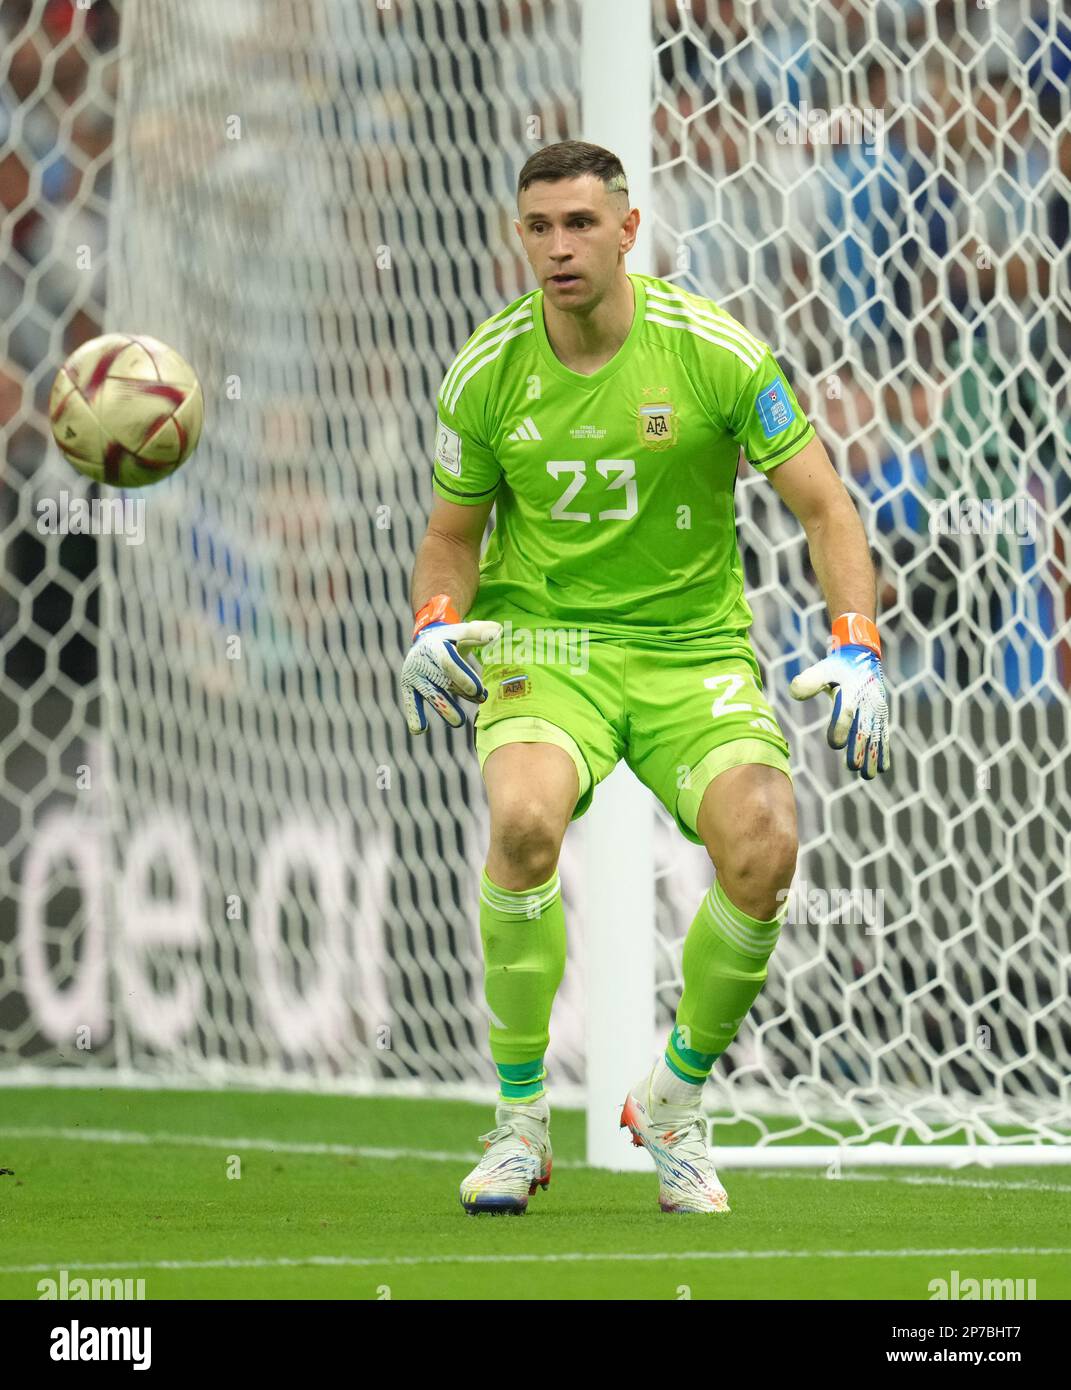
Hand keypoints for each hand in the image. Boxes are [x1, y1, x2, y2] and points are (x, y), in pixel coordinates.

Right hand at [402, 596, 501, 733]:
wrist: (425, 641)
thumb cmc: (451, 639)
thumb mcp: (463, 631)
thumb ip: (480, 632)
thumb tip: (496, 633)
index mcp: (436, 646)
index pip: (449, 663)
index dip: (463, 677)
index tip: (478, 691)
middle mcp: (422, 661)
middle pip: (443, 681)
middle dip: (462, 692)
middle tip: (481, 699)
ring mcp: (414, 675)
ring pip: (431, 695)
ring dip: (445, 709)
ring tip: (458, 722)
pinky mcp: (408, 687)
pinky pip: (411, 702)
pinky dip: (414, 715)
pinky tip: (420, 730)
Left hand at [790, 614, 889, 779]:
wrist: (862, 657)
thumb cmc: (837, 666)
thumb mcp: (823, 669)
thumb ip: (809, 681)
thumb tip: (793, 692)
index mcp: (852, 692)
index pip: (846, 713)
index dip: (841, 728)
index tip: (835, 744)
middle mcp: (867, 703)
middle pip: (864, 729)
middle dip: (859, 749)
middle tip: (853, 767)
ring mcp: (877, 710)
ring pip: (876, 736)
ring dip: (873, 756)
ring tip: (867, 775)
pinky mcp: (882, 715)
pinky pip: (884, 735)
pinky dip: (884, 751)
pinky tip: (881, 768)